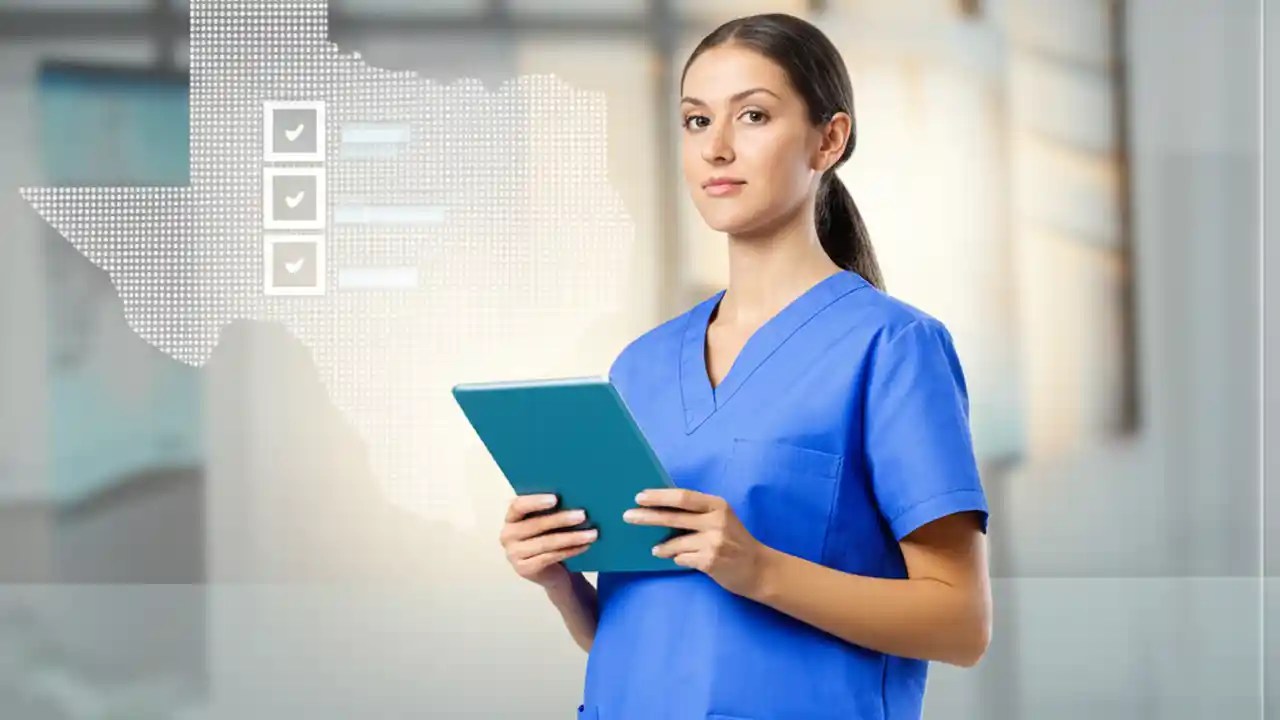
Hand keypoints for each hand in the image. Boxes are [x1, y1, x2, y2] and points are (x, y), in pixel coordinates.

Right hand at [499, 494, 597, 591]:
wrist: (550, 571)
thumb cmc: (549, 538)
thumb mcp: (548, 523)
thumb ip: (551, 510)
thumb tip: (575, 496)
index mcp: (511, 517)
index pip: (518, 506)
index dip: (535, 501)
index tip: (555, 498)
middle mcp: (507, 535)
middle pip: (535, 524)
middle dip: (560, 519)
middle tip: (582, 515)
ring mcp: (513, 554)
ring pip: (546, 542)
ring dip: (572, 537)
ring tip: (592, 533)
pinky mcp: (524, 569)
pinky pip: (551, 557)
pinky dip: (570, 550)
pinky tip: (585, 545)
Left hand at [624, 488, 768, 597]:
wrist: (759, 569)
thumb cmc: (735, 542)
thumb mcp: (721, 519)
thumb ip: (698, 513)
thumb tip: (662, 509)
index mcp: (717, 505)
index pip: (683, 497)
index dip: (659, 496)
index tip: (639, 497)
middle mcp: (716, 521)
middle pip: (674, 516)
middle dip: (648, 516)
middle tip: (628, 516)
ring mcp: (714, 541)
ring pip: (675, 542)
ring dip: (661, 547)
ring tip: (655, 549)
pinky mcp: (711, 561)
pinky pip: (682, 558)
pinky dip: (676, 558)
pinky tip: (678, 559)